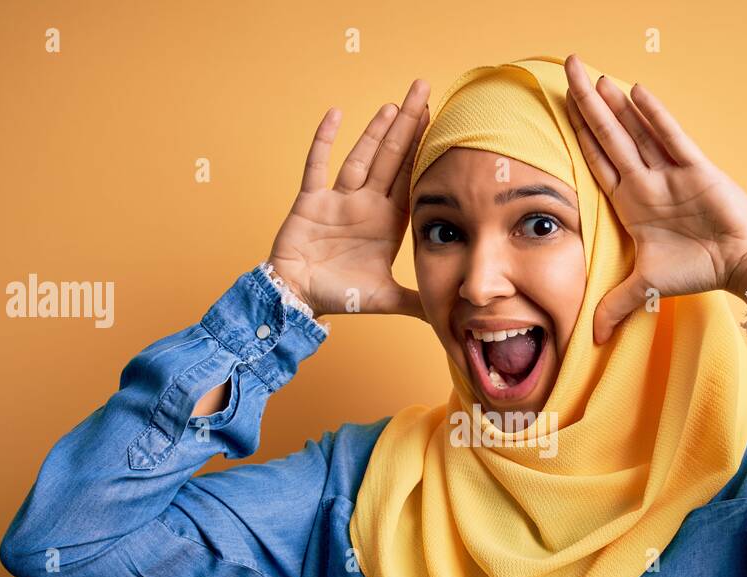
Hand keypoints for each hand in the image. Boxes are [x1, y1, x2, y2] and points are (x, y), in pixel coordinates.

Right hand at [267, 79, 431, 320]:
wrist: (299, 300)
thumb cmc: (340, 297)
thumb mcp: (386, 298)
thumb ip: (416, 302)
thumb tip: (447, 316)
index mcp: (386, 222)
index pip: (410, 178)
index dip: (424, 151)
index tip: (440, 122)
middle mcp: (365, 204)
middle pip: (390, 157)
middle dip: (407, 126)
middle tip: (423, 90)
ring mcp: (338, 200)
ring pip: (361, 158)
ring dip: (375, 131)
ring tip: (394, 105)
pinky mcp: (311, 201)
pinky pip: (317, 166)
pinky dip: (324, 141)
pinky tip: (335, 115)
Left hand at [563, 54, 746, 343]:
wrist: (741, 264)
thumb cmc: (698, 269)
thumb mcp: (644, 288)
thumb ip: (615, 305)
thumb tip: (591, 339)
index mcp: (631, 203)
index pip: (597, 163)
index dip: (578, 137)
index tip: (559, 109)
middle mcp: (647, 181)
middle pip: (609, 136)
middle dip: (587, 105)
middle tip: (567, 69)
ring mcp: (670, 172)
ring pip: (635, 131)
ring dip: (614, 104)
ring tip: (592, 75)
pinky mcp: (697, 170)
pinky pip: (672, 139)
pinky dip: (655, 117)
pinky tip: (636, 93)